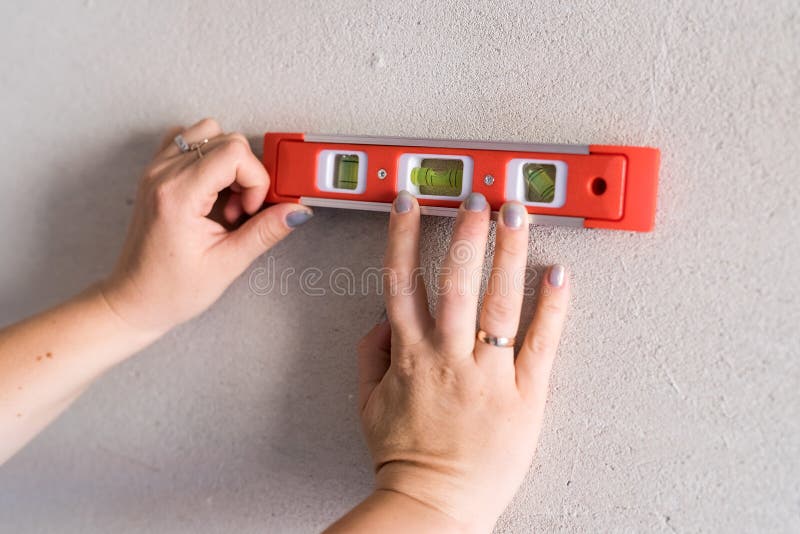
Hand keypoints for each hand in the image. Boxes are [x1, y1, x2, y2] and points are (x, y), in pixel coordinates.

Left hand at [101, 118, 312, 333]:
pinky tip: (211, 187)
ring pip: (207, 131)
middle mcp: (162, 175)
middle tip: (240, 211)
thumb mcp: (228, 264)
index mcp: (178, 195)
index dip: (255, 179)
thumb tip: (296, 211)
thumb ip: (265, 231)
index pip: (234, 152)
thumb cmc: (170, 289)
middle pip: (225, 139)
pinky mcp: (155, 173)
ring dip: (227, 161)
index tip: (251, 210)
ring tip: (226, 198)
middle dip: (244, 173)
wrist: (134, 300)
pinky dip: (206, 156)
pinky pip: (186, 140)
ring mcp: (155, 170)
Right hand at [356, 191, 569, 531]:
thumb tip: (383, 316)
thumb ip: (373, 354)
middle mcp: (448, 357)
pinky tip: (558, 272)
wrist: (435, 503)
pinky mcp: (525, 395)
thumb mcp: (369, 402)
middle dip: (465, 232)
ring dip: (508, 253)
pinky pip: (541, 343)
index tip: (409, 202)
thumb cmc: (405, 456)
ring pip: (498, 302)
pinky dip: (552, 306)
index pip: (402, 280)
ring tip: (516, 215)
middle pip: (455, 281)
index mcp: (410, 355)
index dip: (403, 235)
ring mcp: (489, 374)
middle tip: (476, 197)